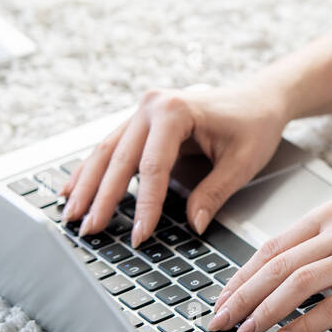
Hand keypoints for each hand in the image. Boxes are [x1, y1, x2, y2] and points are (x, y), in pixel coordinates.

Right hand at [59, 79, 288, 246]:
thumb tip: (193, 225)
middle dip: (102, 198)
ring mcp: (142, 111)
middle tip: (89, 231)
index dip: (145, 204)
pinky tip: (72, 190)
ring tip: (71, 216)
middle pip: (120, 159)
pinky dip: (91, 171)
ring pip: (106, 152)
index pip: (153, 167)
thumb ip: (215, 193)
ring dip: (86, 186)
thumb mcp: (243, 162)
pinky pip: (111, 147)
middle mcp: (152, 106)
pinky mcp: (140, 120)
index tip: (139, 234)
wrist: (260, 98)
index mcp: (176, 110)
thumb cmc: (254, 124)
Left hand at [206, 199, 331, 331]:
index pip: (272, 247)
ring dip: (265, 311)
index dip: (241, 276)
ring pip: (298, 283)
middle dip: (242, 297)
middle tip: (221, 321)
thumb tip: (278, 277)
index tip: (222, 300)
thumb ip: (322, 243)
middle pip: (277, 265)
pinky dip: (302, 324)